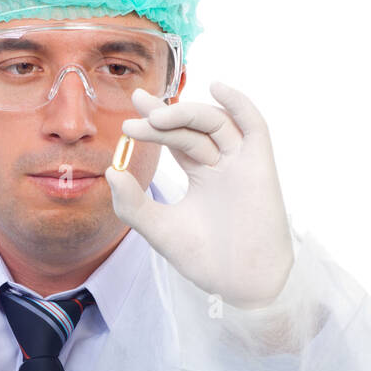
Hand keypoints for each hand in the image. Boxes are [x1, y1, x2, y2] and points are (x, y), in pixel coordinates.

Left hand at [105, 82, 294, 308]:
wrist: (238, 283)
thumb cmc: (203, 259)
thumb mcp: (157, 228)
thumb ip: (132, 203)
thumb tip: (110, 171)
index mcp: (202, 175)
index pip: (176, 138)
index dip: (154, 124)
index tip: (129, 116)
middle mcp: (222, 164)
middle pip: (191, 128)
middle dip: (163, 117)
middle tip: (135, 113)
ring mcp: (241, 163)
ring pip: (215, 123)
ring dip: (185, 115)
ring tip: (155, 118)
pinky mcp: (260, 166)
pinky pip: (254, 126)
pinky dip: (239, 103)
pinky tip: (217, 87)